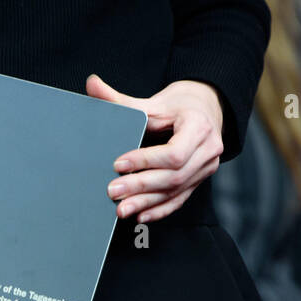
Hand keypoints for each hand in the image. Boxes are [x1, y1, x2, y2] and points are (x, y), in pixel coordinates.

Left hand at [86, 75, 224, 223]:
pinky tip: (141, 215)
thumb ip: (122, 99)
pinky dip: (159, 210)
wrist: (206, 109)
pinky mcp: (199, 180)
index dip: (146, 161)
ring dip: (146, 202)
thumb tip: (91, 84)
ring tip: (121, 209)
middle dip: (141, 186)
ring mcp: (206, 168)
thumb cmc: (179, 105)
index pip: (174, 153)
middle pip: (173, 176)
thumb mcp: (154, 101)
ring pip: (175, 191)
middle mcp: (208, 149)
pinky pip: (179, 200)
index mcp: (199, 126)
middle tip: (113, 191)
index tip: (119, 164)